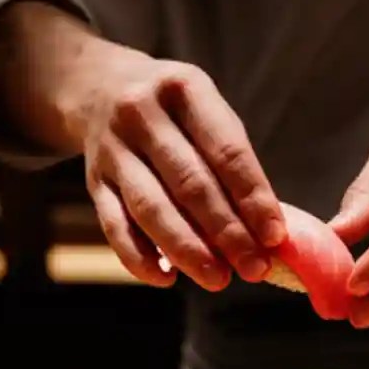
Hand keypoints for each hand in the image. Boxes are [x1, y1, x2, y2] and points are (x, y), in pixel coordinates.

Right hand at [0, 1, 285, 289]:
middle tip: (255, 268)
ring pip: (152, 208)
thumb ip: (232, 161)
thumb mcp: (205, 110)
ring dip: (188, 250)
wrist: (99, 88)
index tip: (274, 235)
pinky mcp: (94, 181)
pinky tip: (166, 278)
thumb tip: (265, 231)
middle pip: (190, 183)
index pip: (226, 150)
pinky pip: (114, 226)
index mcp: (184, 88)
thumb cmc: (174, 111)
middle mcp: (142, 114)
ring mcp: (112, 148)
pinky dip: (139, 257)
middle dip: (227, 232)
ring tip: (219, 280)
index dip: (253, 197)